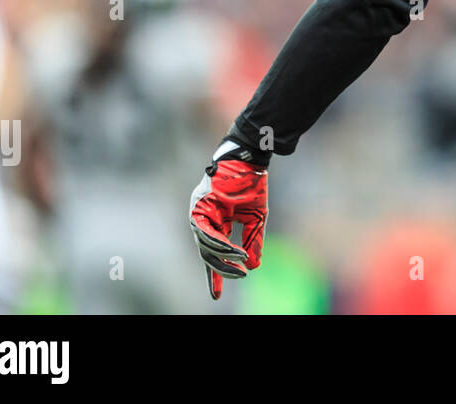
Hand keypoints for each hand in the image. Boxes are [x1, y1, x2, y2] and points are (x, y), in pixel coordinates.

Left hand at [190, 150, 267, 299]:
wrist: (249, 159)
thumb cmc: (252, 183)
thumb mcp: (257, 218)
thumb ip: (253, 240)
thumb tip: (254, 265)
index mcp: (216, 222)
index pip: (212, 253)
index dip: (215, 275)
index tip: (216, 297)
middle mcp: (203, 220)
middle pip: (207, 254)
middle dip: (220, 270)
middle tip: (237, 278)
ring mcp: (199, 213)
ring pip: (206, 245)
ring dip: (224, 257)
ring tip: (241, 265)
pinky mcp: (199, 206)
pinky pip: (205, 231)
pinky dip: (219, 243)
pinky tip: (231, 252)